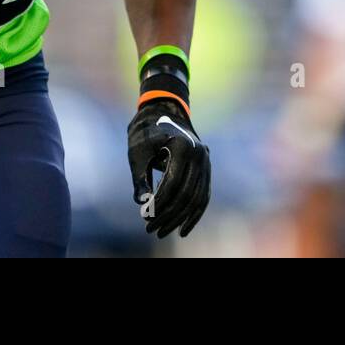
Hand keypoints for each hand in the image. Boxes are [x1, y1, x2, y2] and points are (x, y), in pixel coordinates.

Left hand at [127, 98, 210, 238]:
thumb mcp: (137, 154)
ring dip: (180, 218)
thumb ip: (140, 179)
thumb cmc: (144, 134)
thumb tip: (142, 203)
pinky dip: (194, 213)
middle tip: (150, 229)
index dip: (159, 202)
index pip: (173, 182)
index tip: (145, 217)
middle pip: (187, 193)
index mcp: (182, 145)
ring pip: (197, 197)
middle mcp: (199, 153)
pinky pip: (203, 194)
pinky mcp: (206, 168)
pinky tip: (183, 229)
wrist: (162, 113)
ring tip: (163, 231)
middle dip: (168, 214)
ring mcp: (206, 160)